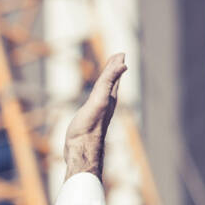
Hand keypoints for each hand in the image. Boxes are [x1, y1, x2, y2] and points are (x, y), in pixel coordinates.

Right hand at [64, 53, 125, 179]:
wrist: (81, 150)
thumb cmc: (89, 126)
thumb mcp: (99, 99)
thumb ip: (109, 80)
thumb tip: (123, 63)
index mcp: (109, 97)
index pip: (114, 76)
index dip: (116, 65)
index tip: (120, 54)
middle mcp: (106, 104)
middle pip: (112, 84)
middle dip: (113, 72)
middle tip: (115, 60)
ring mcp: (98, 113)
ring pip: (105, 94)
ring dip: (106, 84)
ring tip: (106, 78)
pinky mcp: (89, 121)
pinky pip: (95, 105)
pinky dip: (96, 98)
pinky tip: (93, 101)